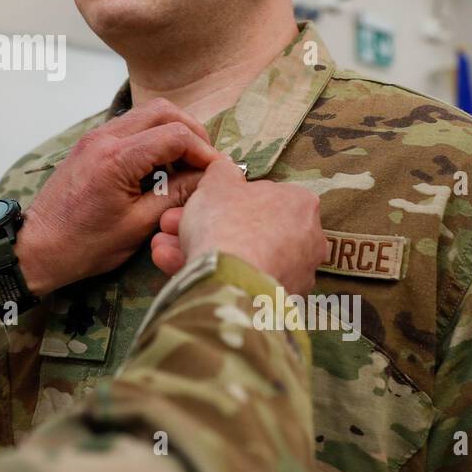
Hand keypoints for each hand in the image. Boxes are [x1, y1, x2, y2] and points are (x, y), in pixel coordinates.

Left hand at [15, 99, 220, 295]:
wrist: (37, 247)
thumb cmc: (83, 244)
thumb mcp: (138, 226)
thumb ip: (176, 196)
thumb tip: (207, 179)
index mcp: (116, 159)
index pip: (175, 135)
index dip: (204, 151)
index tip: (217, 172)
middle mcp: (104, 138)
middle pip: (163, 111)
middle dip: (191, 132)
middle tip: (205, 161)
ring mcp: (95, 137)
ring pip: (146, 114)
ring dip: (172, 132)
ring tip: (186, 165)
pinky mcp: (91, 144)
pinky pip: (130, 127)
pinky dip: (152, 137)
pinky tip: (161, 166)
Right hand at [150, 158, 326, 295]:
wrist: (230, 282)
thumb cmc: (228, 223)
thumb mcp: (217, 182)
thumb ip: (222, 170)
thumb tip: (225, 168)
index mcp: (300, 203)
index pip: (261, 197)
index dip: (222, 199)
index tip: (196, 204)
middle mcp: (307, 239)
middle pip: (247, 229)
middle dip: (205, 227)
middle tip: (172, 227)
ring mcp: (296, 275)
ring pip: (240, 257)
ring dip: (200, 250)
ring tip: (163, 251)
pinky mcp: (279, 303)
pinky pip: (240, 282)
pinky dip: (214, 275)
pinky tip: (180, 271)